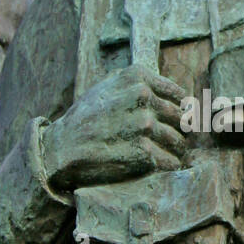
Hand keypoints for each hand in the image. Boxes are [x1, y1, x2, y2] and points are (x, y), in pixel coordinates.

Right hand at [40, 65, 186, 191]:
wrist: (62, 147)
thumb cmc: (86, 117)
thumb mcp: (109, 86)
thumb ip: (140, 85)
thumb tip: (177, 95)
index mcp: (137, 78)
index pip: (178, 96)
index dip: (180, 111)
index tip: (174, 122)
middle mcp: (143, 97)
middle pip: (181, 119)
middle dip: (178, 132)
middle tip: (170, 141)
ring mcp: (144, 125)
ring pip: (179, 141)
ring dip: (175, 151)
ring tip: (164, 154)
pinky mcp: (144, 152)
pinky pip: (171, 161)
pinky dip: (167, 165)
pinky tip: (157, 165)